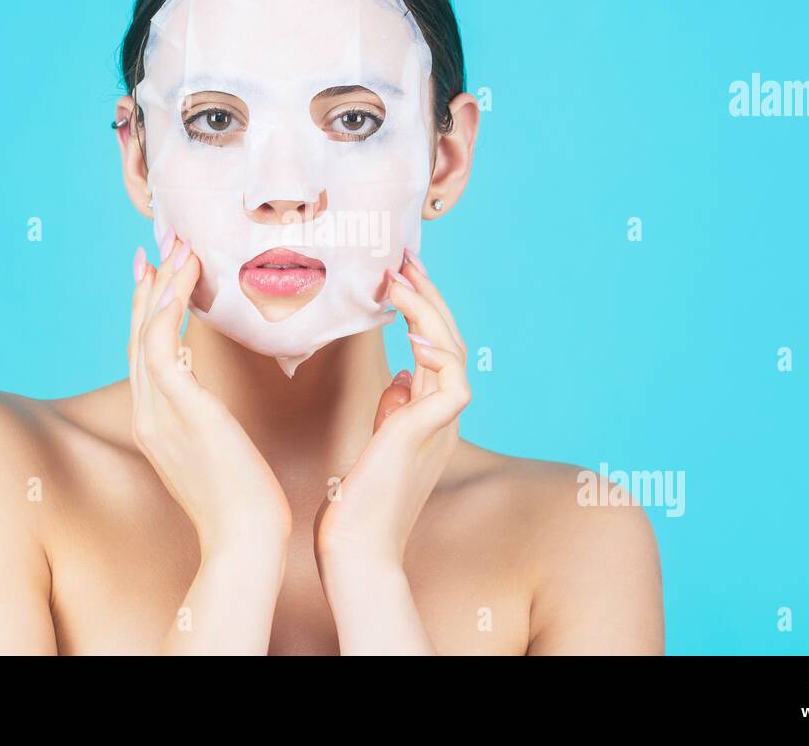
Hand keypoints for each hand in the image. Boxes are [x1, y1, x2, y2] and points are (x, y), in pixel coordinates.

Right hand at [129, 232, 292, 556]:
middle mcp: (147, 415)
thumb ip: (213, 424)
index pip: (145, 357)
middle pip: (136, 337)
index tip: (156, 276)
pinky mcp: (177, 406)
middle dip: (146, 288)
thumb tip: (223, 407)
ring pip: (144, 331)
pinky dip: (168, 302)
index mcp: (156, 426)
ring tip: (178, 247)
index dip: (146, 312)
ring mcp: (156, 411)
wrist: (246, 540)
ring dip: (159, 284)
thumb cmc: (248, 504)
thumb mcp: (223, 454)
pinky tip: (186, 276)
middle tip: (159, 245)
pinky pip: (161, 340)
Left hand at [313, 253, 470, 574]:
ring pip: (452, 349)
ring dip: (428, 308)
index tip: (397, 276)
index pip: (433, 349)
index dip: (420, 310)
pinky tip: (409, 324)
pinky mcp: (431, 431)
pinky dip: (435, 345)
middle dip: (427, 296)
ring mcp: (442, 424)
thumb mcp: (375, 445)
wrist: (356, 552)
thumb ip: (393, 411)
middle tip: (404, 256)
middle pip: (447, 340)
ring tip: (402, 274)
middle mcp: (442, 416)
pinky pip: (451, 377)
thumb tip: (399, 379)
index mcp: (429, 417)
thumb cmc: (355, 507)